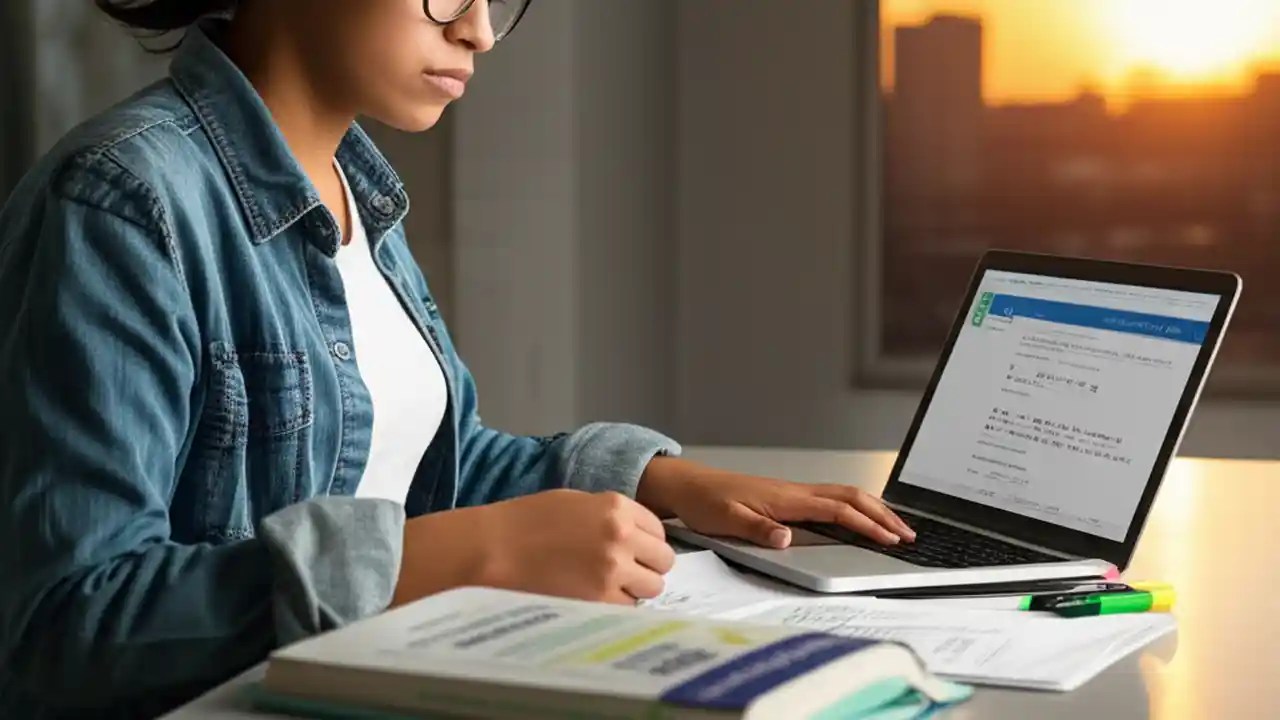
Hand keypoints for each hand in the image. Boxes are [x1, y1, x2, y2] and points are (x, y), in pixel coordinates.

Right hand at [392, 490, 674, 606]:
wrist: (490, 551)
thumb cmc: (525, 523)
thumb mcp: (574, 502)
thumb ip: (611, 516)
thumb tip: (637, 536)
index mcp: (616, 507)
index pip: (659, 531)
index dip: (647, 542)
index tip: (635, 550)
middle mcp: (621, 538)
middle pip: (663, 562)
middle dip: (647, 567)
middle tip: (625, 572)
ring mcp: (611, 573)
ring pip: (650, 589)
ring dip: (634, 590)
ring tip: (605, 587)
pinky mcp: (598, 602)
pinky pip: (626, 610)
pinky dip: (615, 607)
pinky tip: (592, 598)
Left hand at [636, 457, 915, 549]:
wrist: (688, 485)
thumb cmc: (706, 502)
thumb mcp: (727, 520)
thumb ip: (758, 529)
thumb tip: (787, 538)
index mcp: (787, 498)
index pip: (837, 509)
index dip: (867, 524)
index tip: (890, 539)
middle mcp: (795, 491)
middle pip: (851, 496)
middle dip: (883, 514)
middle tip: (908, 535)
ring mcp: (793, 492)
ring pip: (844, 495)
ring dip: (873, 509)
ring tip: (895, 527)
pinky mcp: (788, 497)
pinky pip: (831, 498)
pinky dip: (855, 507)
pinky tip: (860, 518)